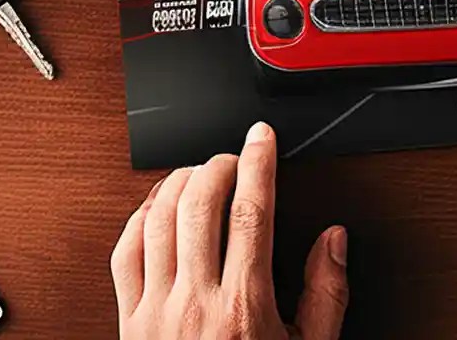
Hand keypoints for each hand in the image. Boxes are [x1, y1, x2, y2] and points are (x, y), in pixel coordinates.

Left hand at [111, 123, 348, 338]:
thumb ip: (325, 295)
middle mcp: (195, 302)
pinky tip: (158, 208)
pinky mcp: (128, 319)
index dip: (258, 162)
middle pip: (199, 203)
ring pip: (158, 218)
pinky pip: (124, 251)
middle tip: (234, 157)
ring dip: (179, 182)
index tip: (262, 138)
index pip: (252, 211)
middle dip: (218, 165)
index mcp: (245, 307)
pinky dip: (139, 217)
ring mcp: (155, 310)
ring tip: (200, 175)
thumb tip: (332, 241)